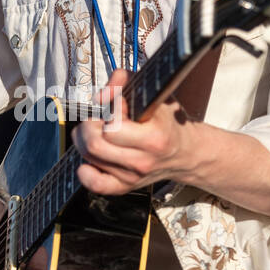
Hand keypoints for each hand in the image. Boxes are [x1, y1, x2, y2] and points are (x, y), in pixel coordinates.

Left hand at [72, 68, 196, 195]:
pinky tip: (89, 159)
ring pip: (89, 157)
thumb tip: (101, 95)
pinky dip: (85, 171)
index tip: (117, 103)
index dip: (109, 109)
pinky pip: (96, 184)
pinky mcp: (124, 186)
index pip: (113, 127)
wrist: (186, 153)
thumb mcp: (156, 96)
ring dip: (84, 139)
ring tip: (95, 129)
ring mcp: (131, 176)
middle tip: (98, 117)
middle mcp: (142, 161)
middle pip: (95, 144)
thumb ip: (127, 83)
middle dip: (89, 125)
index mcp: (154, 138)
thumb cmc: (169, 122)